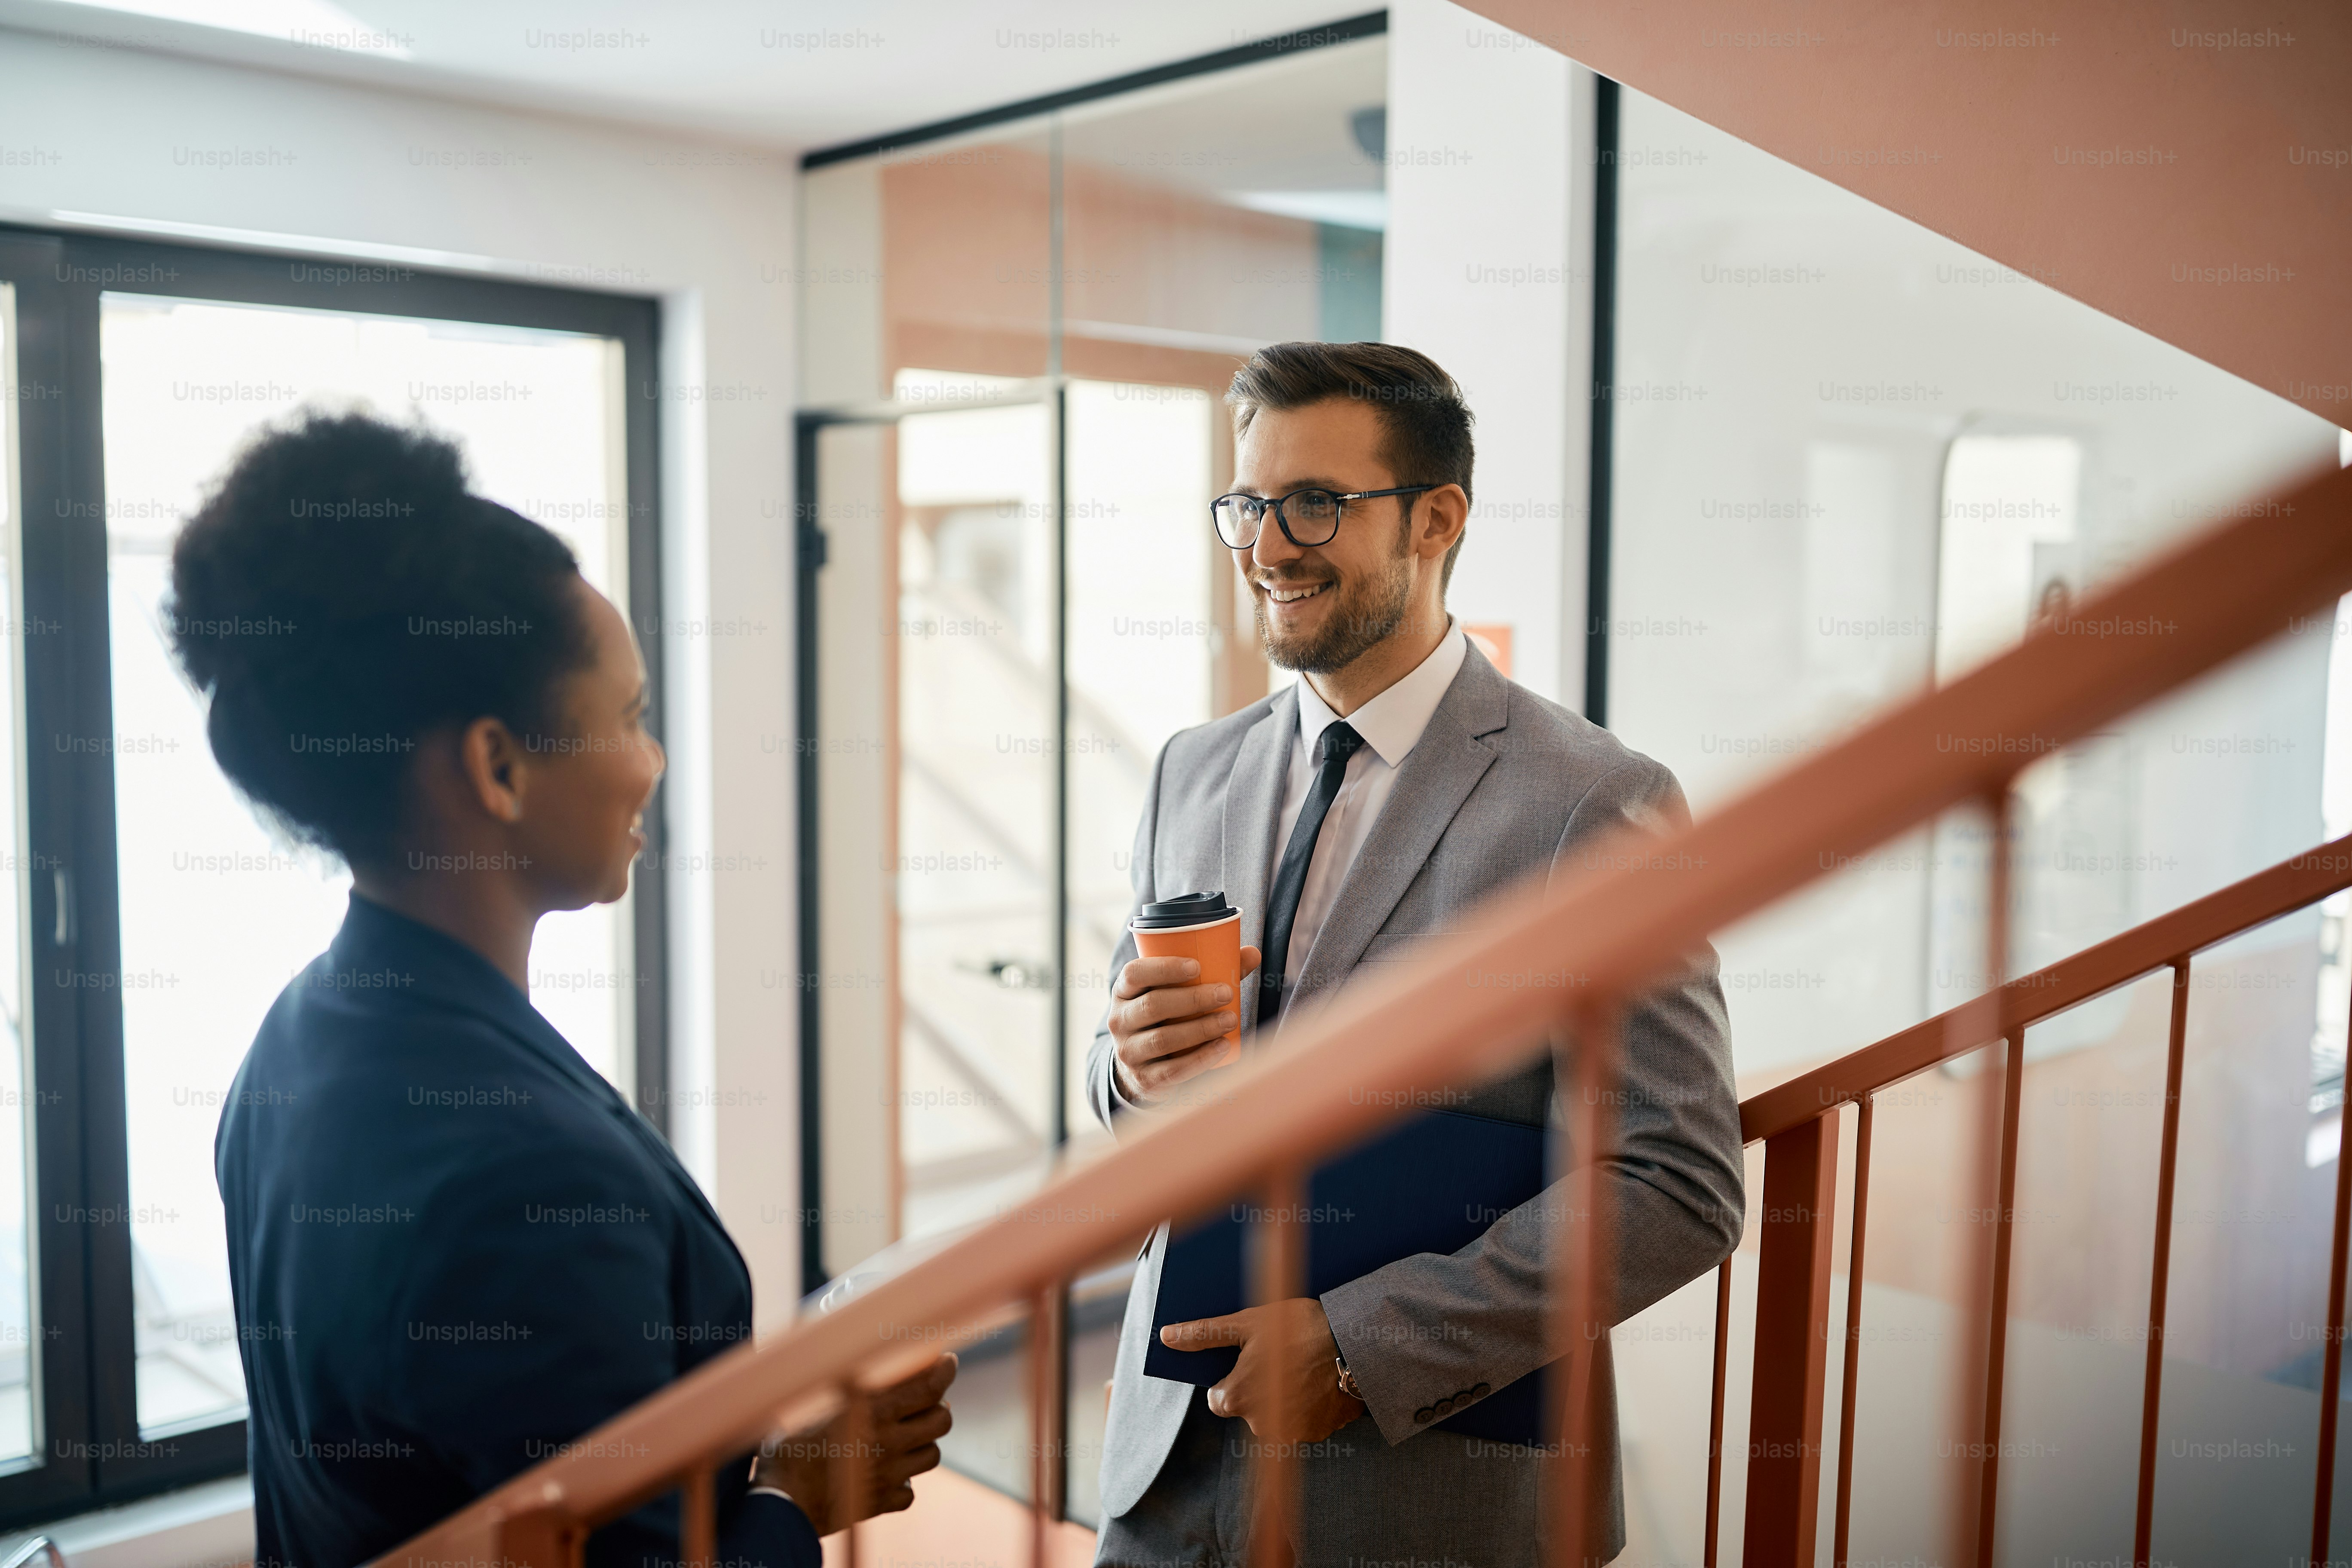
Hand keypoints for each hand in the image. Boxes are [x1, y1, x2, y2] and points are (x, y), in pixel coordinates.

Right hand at [752, 1353, 955, 1533]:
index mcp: (874, 1410)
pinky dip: (904, 1482)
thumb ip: (845, 1386)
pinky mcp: (880, 1503)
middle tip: (927, 1402)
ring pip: (932, 1455)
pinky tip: (888, 1474)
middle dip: (939, 1408)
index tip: (949, 1361)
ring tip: (908, 1436)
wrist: (781, 1502)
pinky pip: (909, 1492)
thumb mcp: (815, 1403)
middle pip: (941, 1420)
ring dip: (924, 1443)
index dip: (945, 1370)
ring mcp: (888, 1474)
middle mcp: (889, 1441)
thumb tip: (859, 1361)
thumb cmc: (789, 1447)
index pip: (930, 1386)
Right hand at [1110, 947, 1261, 1104]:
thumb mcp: (1175, 993)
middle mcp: (1119, 1021)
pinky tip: (1223, 1047)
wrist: (1142, 1066)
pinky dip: (1200, 1058)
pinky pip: (1172, 1070)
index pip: (1134, 973)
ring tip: (1231, 1020)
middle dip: (1192, 998)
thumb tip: (1251, 954)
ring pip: (1162, 1038)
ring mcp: (1128, 1052)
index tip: (1196, 965)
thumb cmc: (1166, 1018)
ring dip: (1200, 1028)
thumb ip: (1212, 972)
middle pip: (1153, 1005)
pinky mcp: (1144, 1078)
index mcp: (1123, 992)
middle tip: (1226, 993)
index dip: (1163, 968)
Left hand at [1159, 1299, 1362, 1442]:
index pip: (1218, 1399)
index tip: (1249, 1360)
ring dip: (1285, 1396)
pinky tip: (1319, 1380)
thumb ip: (1205, 1334)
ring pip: (1277, 1415)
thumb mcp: (1247, 1324)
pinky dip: (1308, 1405)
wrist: (1357, 1345)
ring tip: (1304, 1365)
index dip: (1231, 1378)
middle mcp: (1261, 1424)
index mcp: (1238, 1399)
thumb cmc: (1298, 1330)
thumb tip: (1166, 1337)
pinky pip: (1305, 1421)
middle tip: (1280, 1357)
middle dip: (1260, 1387)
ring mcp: (1292, 1432)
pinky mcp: (1319, 1433)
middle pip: (1249, 1408)